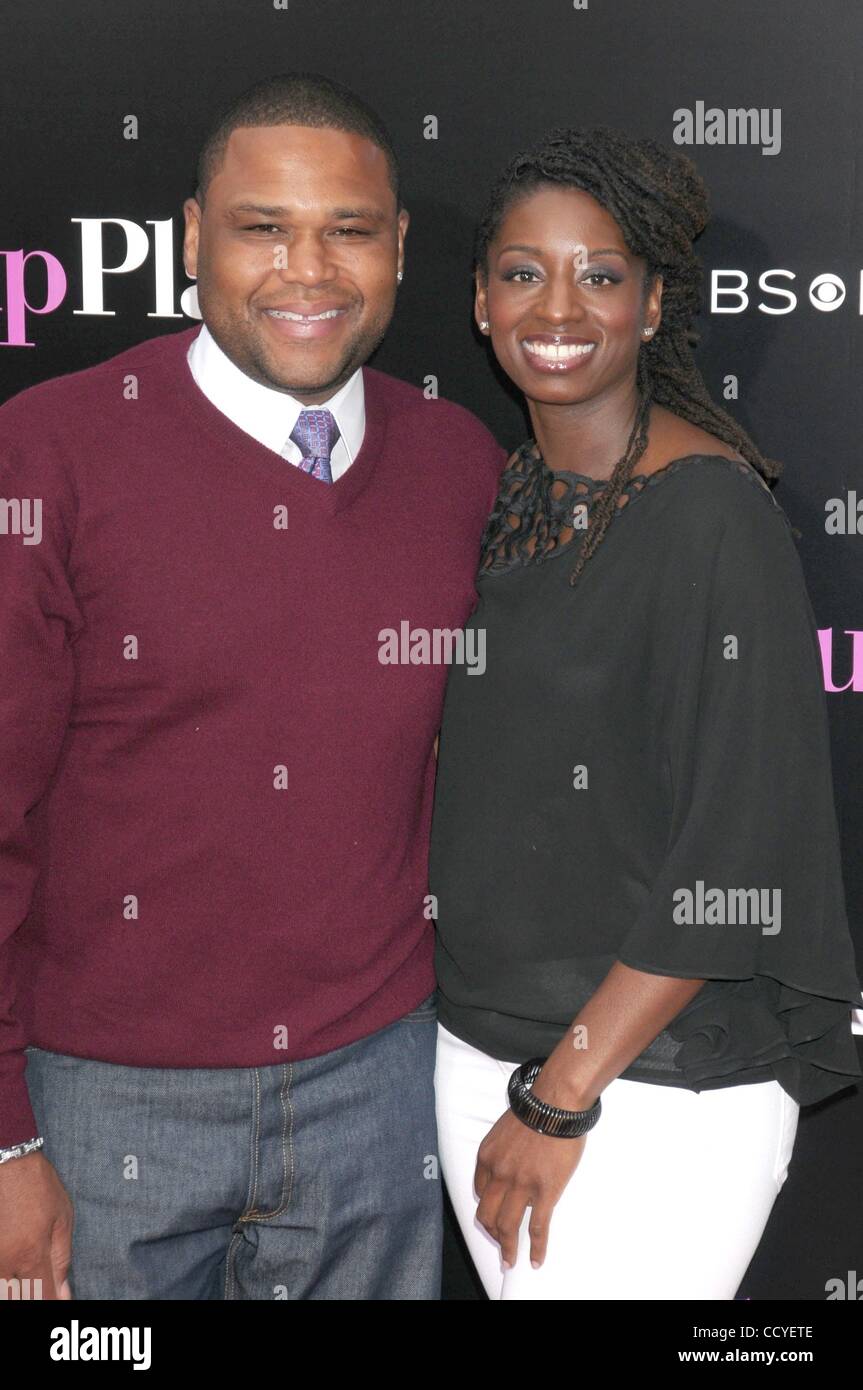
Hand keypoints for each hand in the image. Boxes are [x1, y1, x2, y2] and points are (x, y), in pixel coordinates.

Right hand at [0, 1152, 73, 1299]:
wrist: (6, 1160)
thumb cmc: (36, 1185)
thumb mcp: (62, 1218)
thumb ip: (62, 1259)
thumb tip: (64, 1292)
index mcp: (31, 1255)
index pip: (43, 1299)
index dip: (54, 1304)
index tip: (59, 1300)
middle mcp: (5, 1262)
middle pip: (18, 1299)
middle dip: (33, 1296)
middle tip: (41, 1280)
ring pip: (2, 1289)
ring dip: (16, 1288)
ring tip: (28, 1272)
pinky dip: (4, 1276)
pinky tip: (13, 1268)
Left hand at [474, 1107, 586, 1269]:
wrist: (556, 1104)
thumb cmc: (535, 1110)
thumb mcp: (504, 1129)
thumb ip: (501, 1151)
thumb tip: (507, 1166)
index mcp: (487, 1157)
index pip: (479, 1193)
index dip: (486, 1207)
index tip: (493, 1215)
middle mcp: (499, 1174)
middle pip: (487, 1214)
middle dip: (492, 1232)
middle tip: (500, 1242)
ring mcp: (521, 1186)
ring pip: (507, 1227)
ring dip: (507, 1248)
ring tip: (511, 1261)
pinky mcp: (544, 1192)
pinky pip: (537, 1228)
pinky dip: (536, 1248)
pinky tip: (536, 1260)